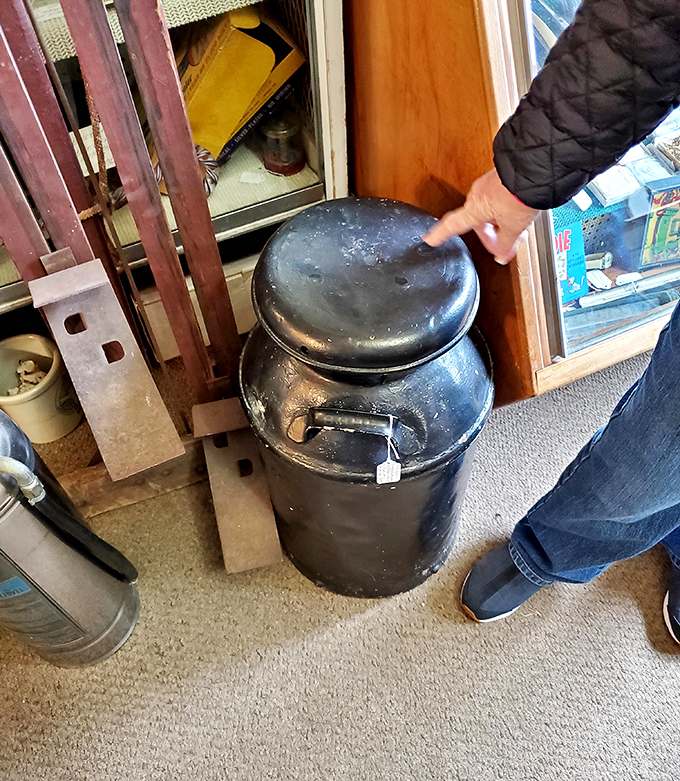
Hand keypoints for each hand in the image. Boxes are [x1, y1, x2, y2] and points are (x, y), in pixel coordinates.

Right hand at [422, 168, 538, 263]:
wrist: (535, 168)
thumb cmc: (521, 193)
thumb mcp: (514, 227)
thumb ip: (506, 245)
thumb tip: (501, 256)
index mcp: (474, 209)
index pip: (452, 226)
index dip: (440, 235)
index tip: (429, 239)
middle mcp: (476, 195)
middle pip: (477, 221)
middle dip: (492, 234)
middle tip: (506, 246)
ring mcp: (487, 184)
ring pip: (490, 209)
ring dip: (501, 221)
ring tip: (519, 227)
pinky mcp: (499, 176)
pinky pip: (498, 198)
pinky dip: (506, 207)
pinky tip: (520, 211)